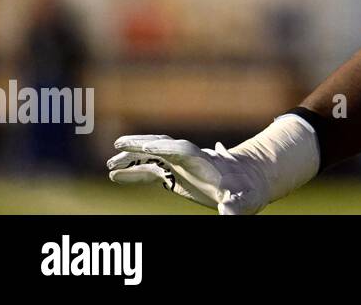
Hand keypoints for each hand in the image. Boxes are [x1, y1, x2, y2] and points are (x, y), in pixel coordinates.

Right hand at [107, 134, 273, 214]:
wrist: (250, 182)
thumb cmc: (248, 191)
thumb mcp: (245, 201)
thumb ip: (234, 207)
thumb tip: (227, 215)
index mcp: (207, 162)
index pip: (185, 151)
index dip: (167, 149)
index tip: (147, 147)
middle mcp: (191, 160)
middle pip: (164, 147)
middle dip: (142, 145)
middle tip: (119, 145)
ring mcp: (181, 165)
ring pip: (153, 157)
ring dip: (132, 158)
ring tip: (110, 164)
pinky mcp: (175, 174)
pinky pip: (150, 171)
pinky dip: (133, 172)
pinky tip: (115, 175)